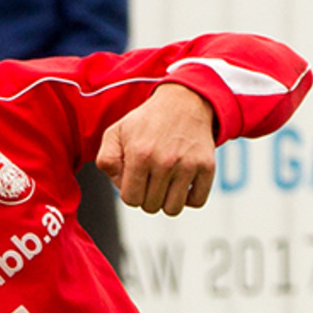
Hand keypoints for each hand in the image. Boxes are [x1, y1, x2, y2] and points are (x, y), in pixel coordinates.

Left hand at [95, 84, 216, 215]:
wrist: (183, 102)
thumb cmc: (147, 122)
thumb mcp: (116, 133)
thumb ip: (106, 160)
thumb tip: (120, 186)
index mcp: (140, 155)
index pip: (131, 199)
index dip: (131, 192)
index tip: (136, 179)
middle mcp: (164, 162)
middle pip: (151, 206)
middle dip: (147, 196)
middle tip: (151, 177)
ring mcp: (188, 165)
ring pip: (173, 209)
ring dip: (167, 201)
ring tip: (165, 183)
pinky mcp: (206, 167)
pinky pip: (197, 201)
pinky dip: (189, 198)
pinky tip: (183, 183)